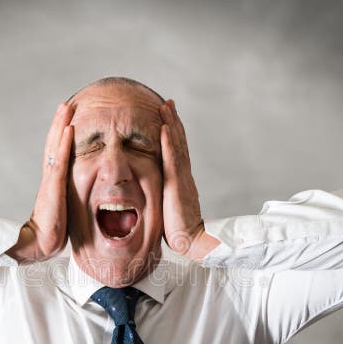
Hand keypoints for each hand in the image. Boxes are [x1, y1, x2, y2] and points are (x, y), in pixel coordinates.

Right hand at [7, 102, 73, 262]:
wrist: (40, 244)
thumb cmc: (54, 232)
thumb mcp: (66, 210)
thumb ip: (72, 200)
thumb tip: (87, 200)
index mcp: (54, 182)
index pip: (58, 153)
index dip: (61, 136)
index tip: (68, 119)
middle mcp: (50, 176)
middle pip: (54, 143)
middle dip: (60, 123)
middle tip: (66, 104)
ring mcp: (51, 180)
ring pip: (55, 146)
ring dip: (60, 125)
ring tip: (66, 107)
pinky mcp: (53, 186)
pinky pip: (60, 160)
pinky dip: (64, 143)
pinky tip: (69, 128)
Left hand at [159, 99, 218, 261]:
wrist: (191, 240)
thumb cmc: (178, 230)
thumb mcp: (168, 207)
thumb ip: (162, 196)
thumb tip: (151, 194)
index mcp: (180, 179)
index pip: (177, 151)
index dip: (173, 133)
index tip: (167, 117)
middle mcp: (183, 174)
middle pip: (178, 142)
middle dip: (173, 121)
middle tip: (168, 103)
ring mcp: (181, 177)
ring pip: (177, 145)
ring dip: (171, 124)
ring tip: (166, 106)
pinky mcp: (177, 183)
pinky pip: (172, 158)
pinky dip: (169, 141)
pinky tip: (164, 127)